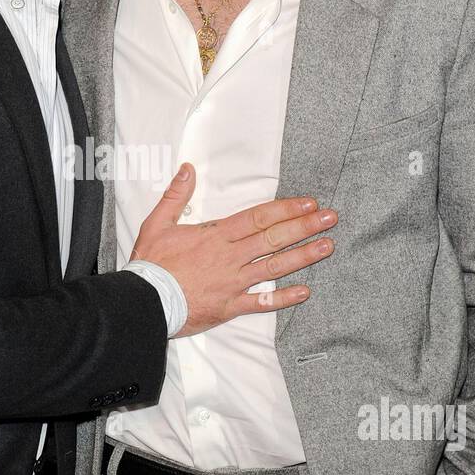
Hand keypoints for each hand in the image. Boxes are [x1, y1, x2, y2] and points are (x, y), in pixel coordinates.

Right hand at [130, 164, 336, 337]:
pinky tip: (304, 292)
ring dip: (303, 256)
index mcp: (216, 236)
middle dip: (304, 227)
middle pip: (273, 238)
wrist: (144, 301)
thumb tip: (188, 168)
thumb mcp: (157, 223)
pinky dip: (283, 298)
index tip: (308, 204)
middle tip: (330, 218)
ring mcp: (233, 283)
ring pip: (274, 267)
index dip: (286, 209)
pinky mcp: (230, 306)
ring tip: (327, 246)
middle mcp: (230, 257)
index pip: (258, 218)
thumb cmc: (150, 264)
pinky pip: (261, 303)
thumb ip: (176, 195)